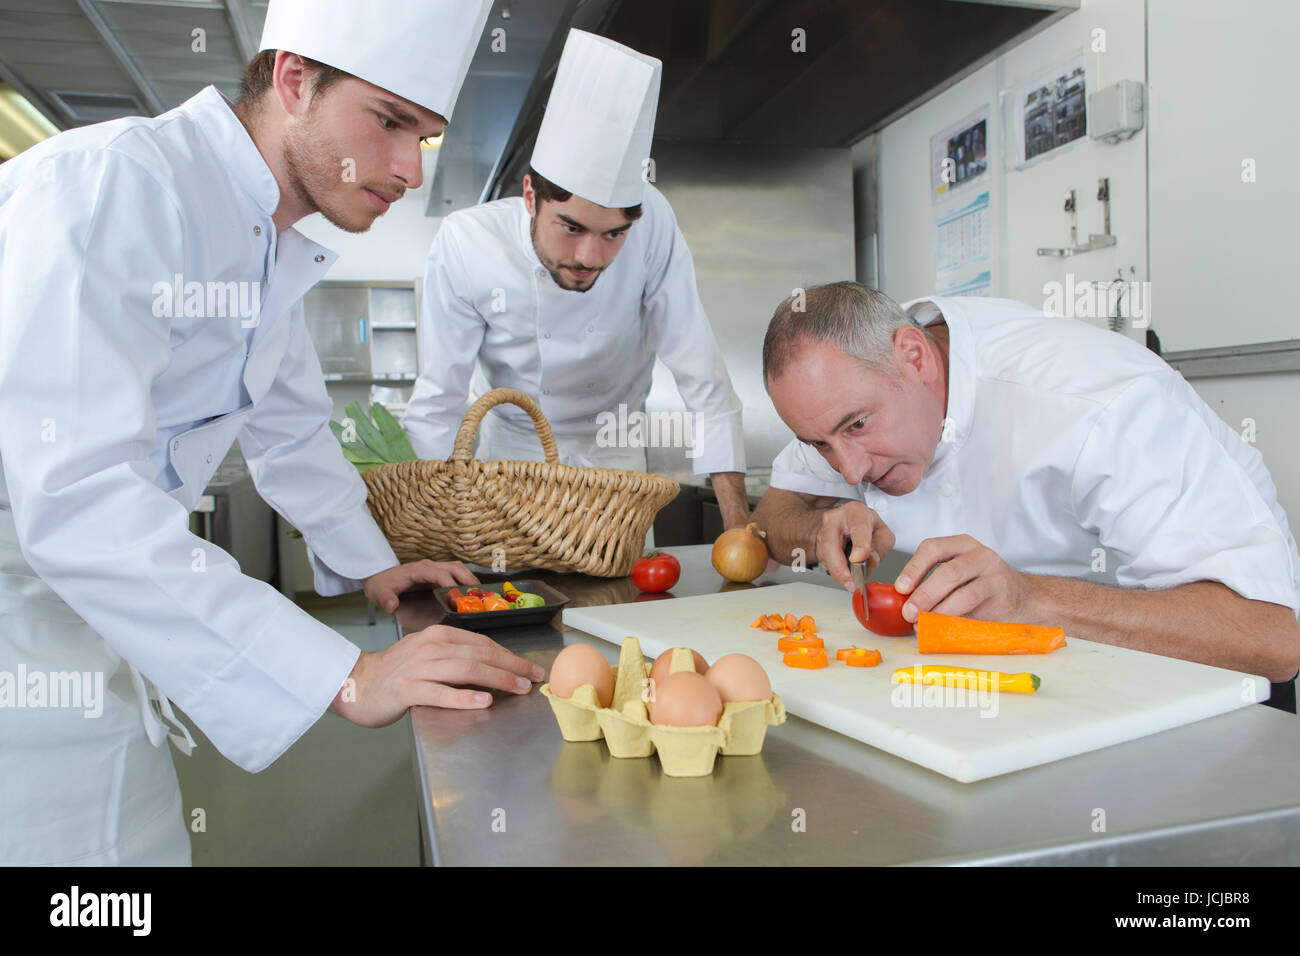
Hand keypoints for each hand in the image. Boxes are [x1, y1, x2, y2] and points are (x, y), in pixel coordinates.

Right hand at [328, 624, 545, 726]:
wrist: (357, 683)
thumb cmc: (397, 671)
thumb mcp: (427, 652)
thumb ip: (455, 654)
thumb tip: (492, 665)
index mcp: (438, 634)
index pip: (482, 643)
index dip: (509, 655)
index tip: (529, 668)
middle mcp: (430, 647)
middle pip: (480, 654)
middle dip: (512, 666)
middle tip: (534, 678)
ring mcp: (418, 668)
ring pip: (466, 670)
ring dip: (497, 679)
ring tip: (519, 688)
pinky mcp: (407, 690)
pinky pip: (441, 693)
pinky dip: (464, 696)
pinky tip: (483, 700)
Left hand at [363, 559, 478, 613]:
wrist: (379, 578)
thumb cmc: (382, 585)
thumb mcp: (379, 593)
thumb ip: (386, 599)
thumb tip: (392, 605)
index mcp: (418, 570)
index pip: (440, 574)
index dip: (451, 584)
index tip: (459, 597)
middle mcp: (429, 566)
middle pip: (455, 567)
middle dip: (468, 579)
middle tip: (478, 594)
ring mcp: (434, 569)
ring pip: (458, 568)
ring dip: (469, 578)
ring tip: (479, 593)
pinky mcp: (437, 574)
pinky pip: (455, 574)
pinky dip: (465, 580)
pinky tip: (470, 592)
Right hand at [815, 501, 893, 589]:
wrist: (845, 523)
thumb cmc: (865, 526)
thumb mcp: (882, 533)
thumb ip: (881, 547)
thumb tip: (870, 560)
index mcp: (855, 512)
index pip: (858, 528)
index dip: (859, 544)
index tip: (860, 558)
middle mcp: (835, 519)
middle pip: (831, 545)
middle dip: (841, 569)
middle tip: (852, 584)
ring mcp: (822, 532)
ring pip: (825, 557)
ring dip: (839, 573)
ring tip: (852, 580)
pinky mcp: (817, 546)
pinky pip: (824, 563)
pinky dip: (836, 572)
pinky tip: (845, 572)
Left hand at [893, 534, 1034, 622]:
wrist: (1024, 598)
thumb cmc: (982, 589)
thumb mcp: (958, 580)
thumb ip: (934, 587)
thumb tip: (905, 607)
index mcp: (960, 545)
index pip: (932, 548)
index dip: (913, 568)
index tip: (900, 588)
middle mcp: (978, 553)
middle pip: (946, 571)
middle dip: (924, 594)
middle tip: (909, 613)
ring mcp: (994, 570)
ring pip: (962, 590)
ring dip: (939, 610)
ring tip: (924, 623)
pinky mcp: (1003, 590)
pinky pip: (976, 605)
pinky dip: (956, 617)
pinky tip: (946, 626)